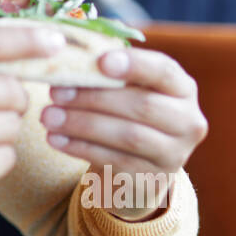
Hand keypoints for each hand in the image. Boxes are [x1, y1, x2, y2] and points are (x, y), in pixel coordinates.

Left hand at [39, 48, 207, 220]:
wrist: (139, 164)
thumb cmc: (126, 112)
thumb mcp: (128, 90)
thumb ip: (108, 72)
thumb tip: (67, 57)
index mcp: (182, 88)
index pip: (164, 71)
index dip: (134, 65)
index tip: (101, 62)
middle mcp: (187, 121)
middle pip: (142, 106)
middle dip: (94, 98)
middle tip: (55, 92)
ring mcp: (174, 154)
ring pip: (128, 136)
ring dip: (82, 124)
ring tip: (48, 116)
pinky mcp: (153, 179)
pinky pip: (114, 161)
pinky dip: (80, 148)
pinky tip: (56, 139)